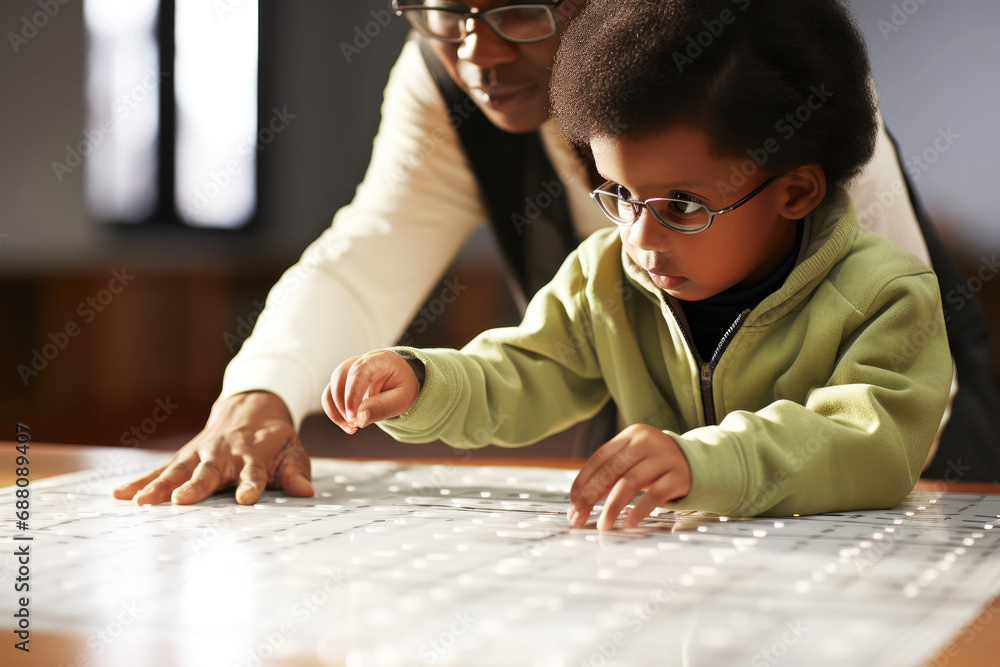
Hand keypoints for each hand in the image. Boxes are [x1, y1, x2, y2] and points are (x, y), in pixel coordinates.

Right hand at [110, 391, 312, 505]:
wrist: (251, 407)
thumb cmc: (274, 439)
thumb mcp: (293, 451)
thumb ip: (296, 472)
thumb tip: (305, 492)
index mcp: (253, 454)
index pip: (254, 471)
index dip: (251, 485)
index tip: (247, 499)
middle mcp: (224, 454)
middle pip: (208, 471)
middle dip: (195, 486)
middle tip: (180, 501)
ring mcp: (200, 454)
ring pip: (178, 471)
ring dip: (159, 486)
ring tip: (141, 503)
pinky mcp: (183, 458)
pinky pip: (159, 470)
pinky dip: (140, 481)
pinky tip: (119, 495)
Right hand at [322, 350, 419, 432]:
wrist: (400, 378)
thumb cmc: (402, 386)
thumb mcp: (401, 398)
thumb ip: (382, 408)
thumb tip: (359, 420)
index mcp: (379, 360)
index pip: (359, 373)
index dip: (352, 395)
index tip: (353, 418)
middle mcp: (359, 362)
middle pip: (340, 378)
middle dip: (343, 405)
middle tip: (355, 426)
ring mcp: (347, 371)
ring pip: (331, 388)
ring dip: (336, 412)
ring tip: (352, 428)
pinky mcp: (341, 382)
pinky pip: (329, 397)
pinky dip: (334, 413)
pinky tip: (348, 424)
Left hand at [568, 424, 690, 530]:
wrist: (696, 461)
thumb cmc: (655, 464)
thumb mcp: (633, 460)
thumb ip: (610, 473)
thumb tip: (579, 501)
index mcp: (630, 435)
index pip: (599, 459)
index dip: (582, 482)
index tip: (572, 504)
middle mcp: (647, 441)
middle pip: (611, 471)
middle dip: (591, 497)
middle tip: (579, 518)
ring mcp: (664, 457)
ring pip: (630, 483)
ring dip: (612, 507)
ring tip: (602, 525)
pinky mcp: (679, 476)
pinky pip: (655, 496)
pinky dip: (639, 510)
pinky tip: (628, 523)